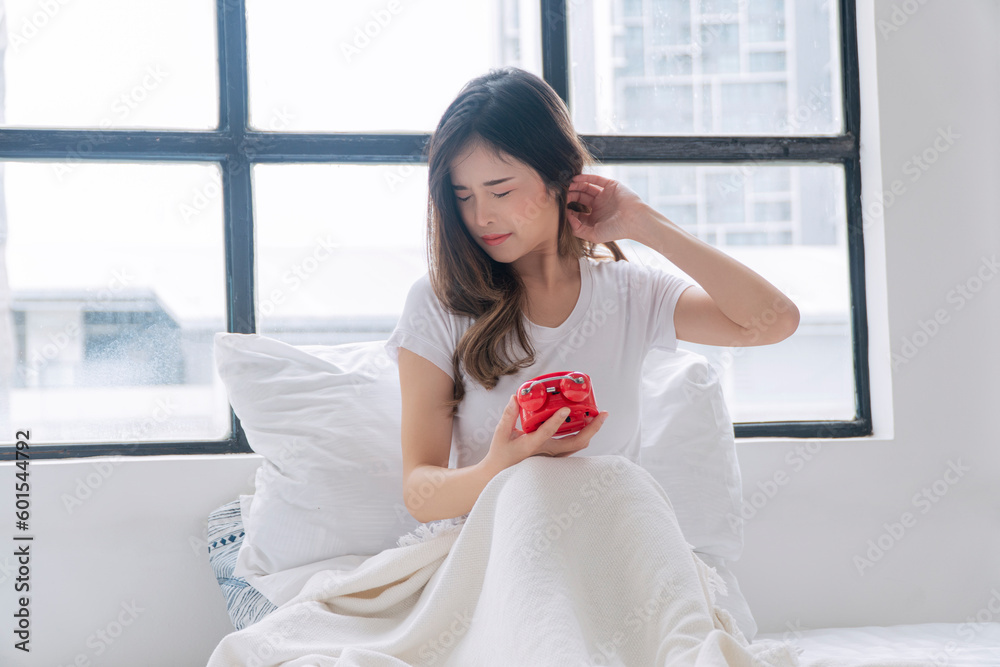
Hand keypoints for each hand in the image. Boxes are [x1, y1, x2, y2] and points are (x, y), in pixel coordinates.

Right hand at [484, 393, 608, 470]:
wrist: (501, 475)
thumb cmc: (501, 455)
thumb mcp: (501, 434)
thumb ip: (509, 415)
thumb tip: (516, 397)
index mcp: (532, 445)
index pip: (547, 432)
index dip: (556, 420)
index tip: (566, 408)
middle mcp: (547, 452)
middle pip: (576, 442)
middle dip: (593, 428)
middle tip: (602, 413)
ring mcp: (553, 457)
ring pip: (578, 445)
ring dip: (590, 431)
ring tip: (597, 416)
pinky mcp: (555, 457)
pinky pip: (573, 447)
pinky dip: (583, 435)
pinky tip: (585, 424)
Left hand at [565, 173, 648, 244]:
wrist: (635, 221)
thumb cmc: (616, 230)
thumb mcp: (593, 235)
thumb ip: (578, 229)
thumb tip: (567, 217)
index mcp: (595, 218)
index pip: (577, 211)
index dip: (568, 209)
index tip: (560, 208)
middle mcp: (599, 205)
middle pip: (580, 197)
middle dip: (571, 195)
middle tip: (562, 194)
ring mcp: (605, 195)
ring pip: (587, 187)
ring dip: (576, 185)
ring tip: (567, 185)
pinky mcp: (611, 186)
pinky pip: (596, 179)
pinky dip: (586, 178)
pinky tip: (576, 179)